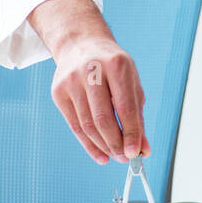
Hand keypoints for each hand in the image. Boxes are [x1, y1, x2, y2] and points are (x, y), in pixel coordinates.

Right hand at [50, 35, 150, 165]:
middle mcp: (91, 70)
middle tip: (125, 157)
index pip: (124, 106)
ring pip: (87, 125)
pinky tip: (100, 154)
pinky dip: (89, 144)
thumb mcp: (131, 83)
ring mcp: (71, 81)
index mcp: (116, 64)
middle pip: (102, 118)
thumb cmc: (112, 66)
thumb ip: (137, 115)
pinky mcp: (58, 92)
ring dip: (103, 146)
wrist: (81, 45)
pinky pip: (74, 126)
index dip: (131, 133)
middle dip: (116, 144)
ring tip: (115, 155)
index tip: (136, 152)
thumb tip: (143, 148)